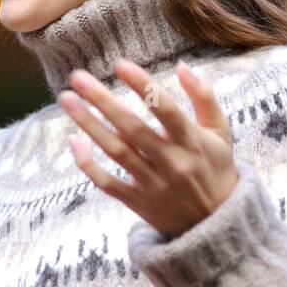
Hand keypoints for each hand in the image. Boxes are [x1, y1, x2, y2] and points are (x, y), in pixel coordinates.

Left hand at [59, 58, 237, 237]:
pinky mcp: (137, 201)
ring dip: (88, 124)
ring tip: (67, 99)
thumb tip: (181, 66)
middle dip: (103, 100)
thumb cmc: (214, 167)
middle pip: (132, 127)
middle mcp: (172, 161)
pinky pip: (106, 183)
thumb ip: (204, 97)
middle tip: (77, 77)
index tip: (119, 64)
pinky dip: (88, 164)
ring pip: (116, 151)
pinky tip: (73, 140)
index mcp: (192, 141)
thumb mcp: (220, 132)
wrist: (217, 223)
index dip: (142, 85)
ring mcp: (153, 184)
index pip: (165, 108)